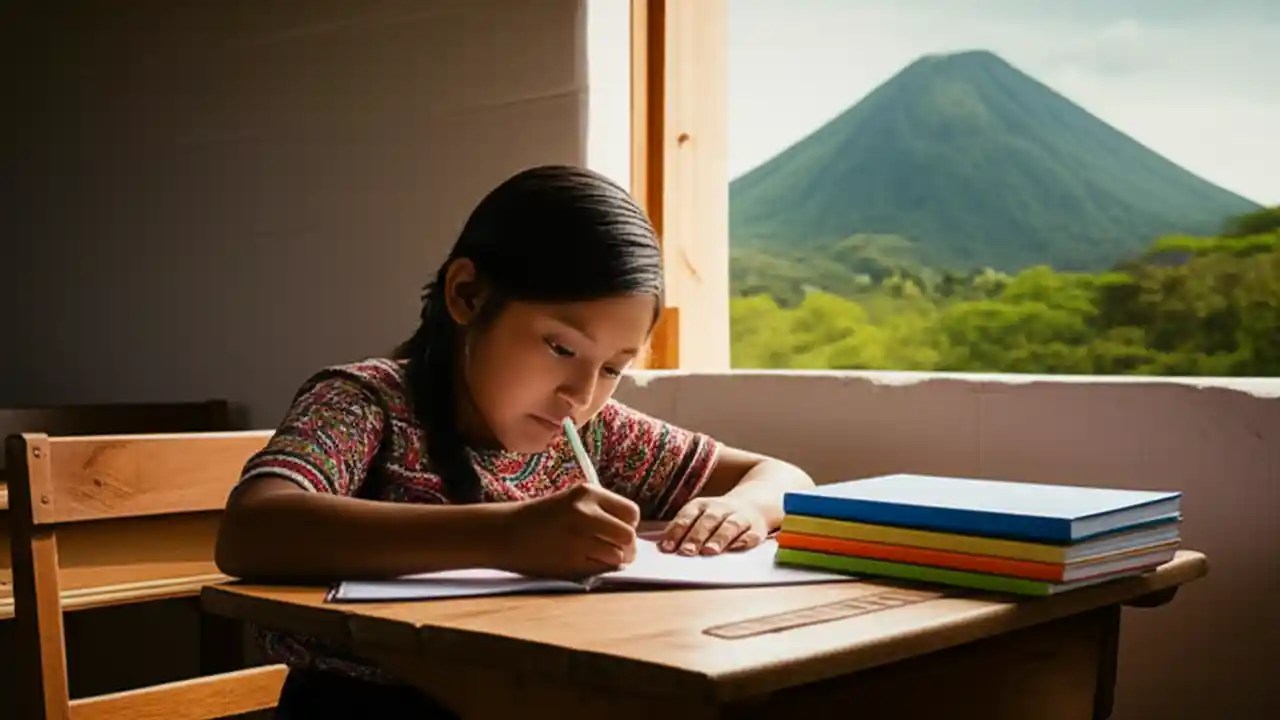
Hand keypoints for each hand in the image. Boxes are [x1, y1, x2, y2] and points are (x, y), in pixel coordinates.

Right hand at [502, 484, 639, 579]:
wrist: (507, 532)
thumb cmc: (542, 517)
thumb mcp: (573, 501)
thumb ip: (602, 512)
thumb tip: (632, 534)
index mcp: (588, 492)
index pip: (631, 512)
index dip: (629, 525)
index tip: (618, 531)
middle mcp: (586, 513)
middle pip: (628, 536)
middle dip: (627, 547)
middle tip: (617, 550)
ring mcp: (579, 538)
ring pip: (618, 556)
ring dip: (613, 560)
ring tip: (599, 557)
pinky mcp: (571, 561)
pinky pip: (602, 569)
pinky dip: (599, 569)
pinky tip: (585, 562)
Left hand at [658, 496, 768, 555]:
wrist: (756, 501)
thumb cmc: (719, 515)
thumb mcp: (699, 515)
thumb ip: (683, 530)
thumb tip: (663, 548)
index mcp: (702, 506)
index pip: (687, 516)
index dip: (676, 531)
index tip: (666, 547)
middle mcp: (721, 509)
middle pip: (708, 521)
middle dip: (696, 536)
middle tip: (686, 552)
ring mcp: (740, 517)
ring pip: (729, 526)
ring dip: (719, 538)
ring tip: (709, 551)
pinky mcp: (757, 528)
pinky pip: (752, 534)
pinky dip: (744, 541)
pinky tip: (736, 548)